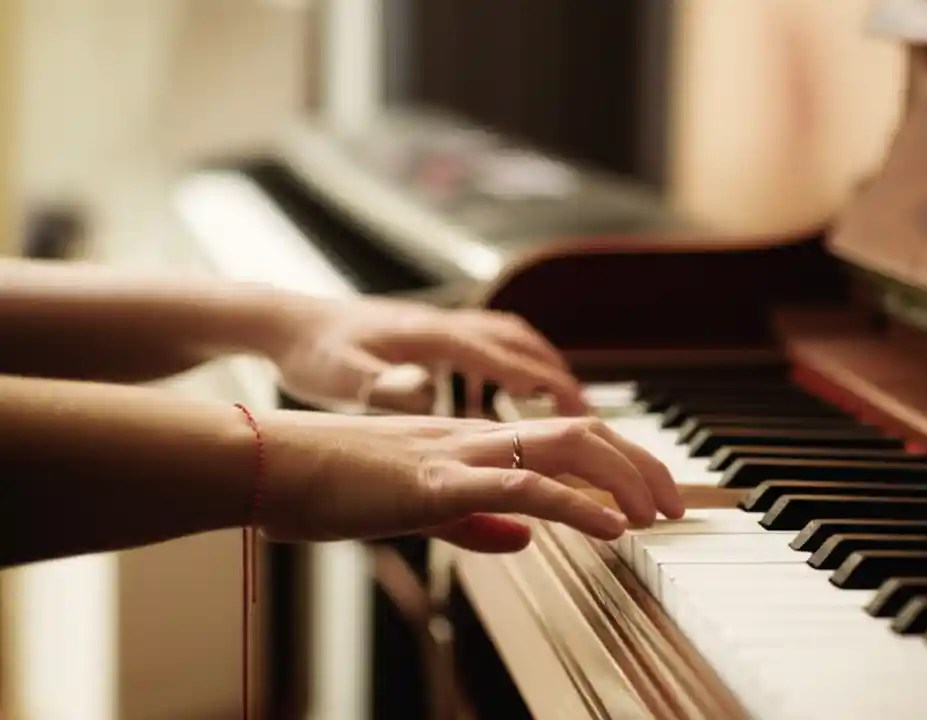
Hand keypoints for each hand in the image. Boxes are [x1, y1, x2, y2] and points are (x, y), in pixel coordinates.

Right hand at [256, 412, 683, 552]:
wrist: (262, 462)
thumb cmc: (325, 483)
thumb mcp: (415, 507)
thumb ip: (474, 520)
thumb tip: (527, 538)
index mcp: (470, 442)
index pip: (563, 438)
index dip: (617, 460)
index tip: (651, 494)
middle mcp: (474, 436)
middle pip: (582, 433)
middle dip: (640, 465)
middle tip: (676, 505)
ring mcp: (457, 453)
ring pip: (565, 447)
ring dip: (624, 478)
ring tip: (659, 514)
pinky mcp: (435, 482)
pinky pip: (519, 486)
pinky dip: (575, 505)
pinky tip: (610, 526)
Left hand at [266, 296, 587, 414]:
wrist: (289, 322)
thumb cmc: (314, 355)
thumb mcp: (342, 377)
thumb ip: (385, 386)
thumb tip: (428, 390)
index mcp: (433, 336)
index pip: (504, 357)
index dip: (544, 384)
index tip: (580, 413)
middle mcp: (448, 324)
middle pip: (523, 345)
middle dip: (562, 379)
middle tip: (592, 420)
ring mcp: (445, 325)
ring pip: (514, 340)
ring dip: (547, 369)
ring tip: (571, 410)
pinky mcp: (436, 334)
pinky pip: (493, 345)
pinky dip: (516, 367)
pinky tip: (509, 399)